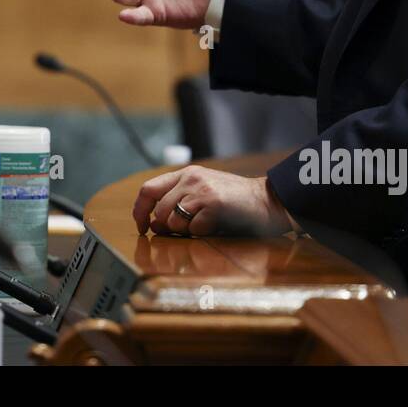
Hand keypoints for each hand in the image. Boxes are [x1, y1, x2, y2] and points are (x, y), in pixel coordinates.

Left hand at [132, 165, 291, 237]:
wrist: (268, 200)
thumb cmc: (235, 202)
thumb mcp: (203, 194)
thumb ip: (178, 202)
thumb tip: (153, 224)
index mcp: (185, 174)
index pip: (148, 189)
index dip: (140, 210)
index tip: (143, 227)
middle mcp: (190, 178)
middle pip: (159, 210)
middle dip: (166, 228)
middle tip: (183, 232)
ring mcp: (201, 190)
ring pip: (174, 221)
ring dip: (186, 231)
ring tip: (205, 225)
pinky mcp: (213, 203)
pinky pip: (194, 228)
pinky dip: (203, 232)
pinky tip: (217, 225)